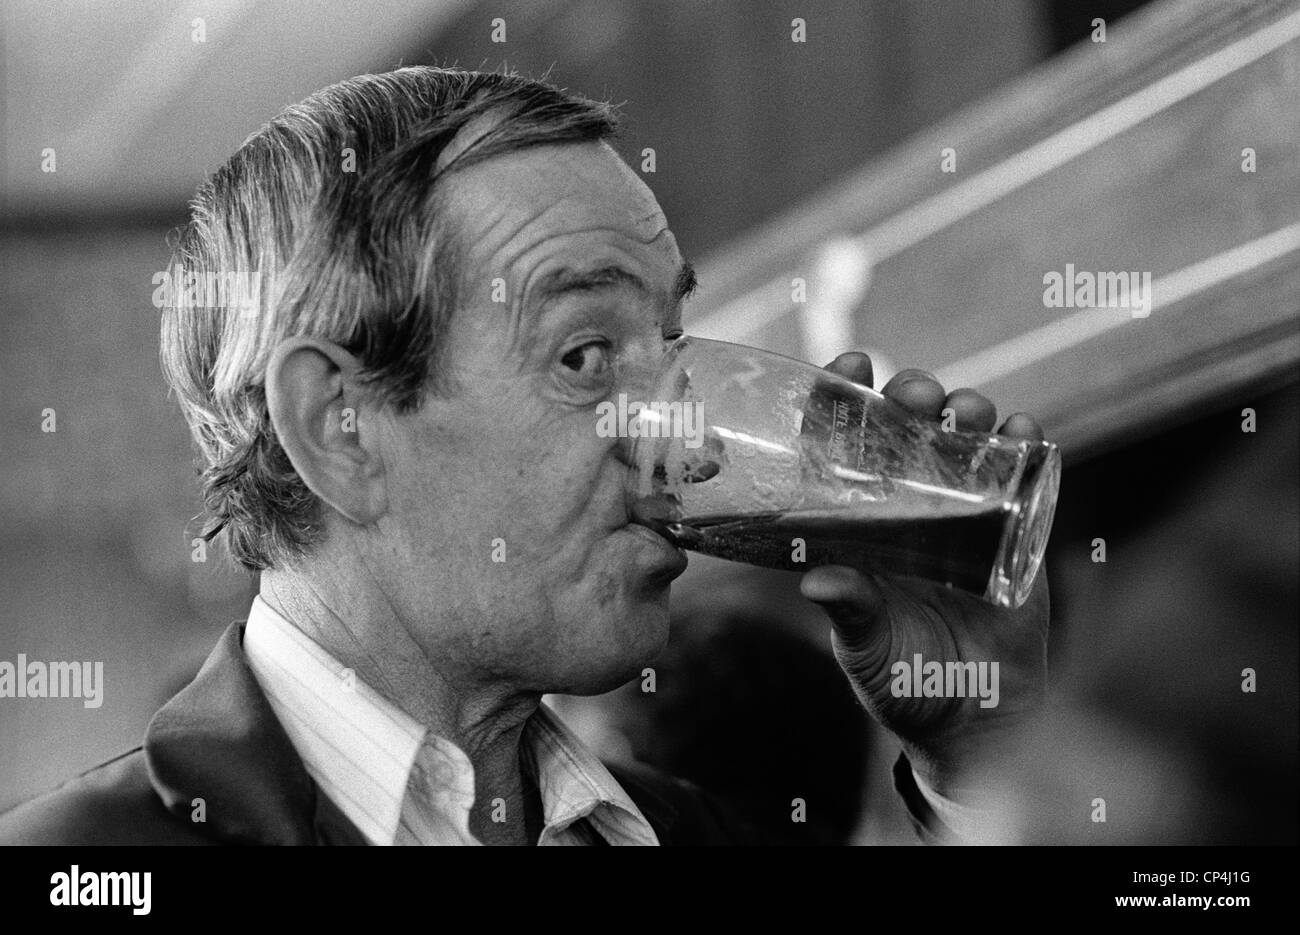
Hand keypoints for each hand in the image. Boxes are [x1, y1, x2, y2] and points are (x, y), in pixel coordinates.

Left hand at [799, 353, 1049, 796]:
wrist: (975, 723)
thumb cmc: (904, 684)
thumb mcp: (866, 650)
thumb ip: (850, 612)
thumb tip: (817, 580)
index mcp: (861, 524)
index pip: (847, 446)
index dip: (846, 399)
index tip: (850, 365)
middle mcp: (910, 509)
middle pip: (910, 429)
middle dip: (913, 394)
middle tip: (914, 393)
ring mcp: (966, 516)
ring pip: (967, 440)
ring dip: (968, 409)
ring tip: (965, 410)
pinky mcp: (1017, 533)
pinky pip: (1025, 477)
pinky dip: (1027, 446)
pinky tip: (1022, 431)